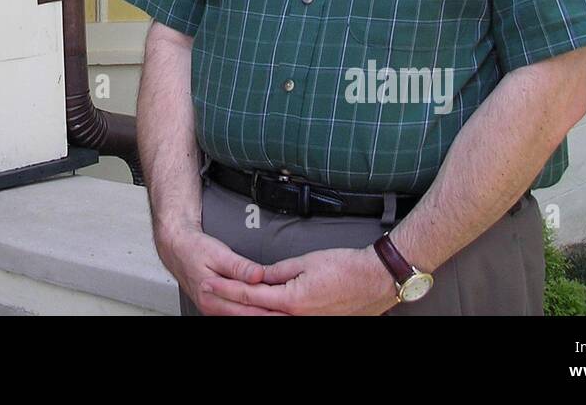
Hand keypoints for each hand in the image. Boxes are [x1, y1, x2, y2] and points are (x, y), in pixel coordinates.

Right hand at [155, 223, 286, 315]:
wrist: (177, 247)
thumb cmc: (195, 249)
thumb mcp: (218, 253)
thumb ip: (239, 266)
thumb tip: (258, 275)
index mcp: (212, 297)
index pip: (248, 310)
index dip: (270, 310)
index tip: (287, 309)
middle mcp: (212, 307)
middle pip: (247, 317)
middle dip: (269, 315)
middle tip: (290, 312)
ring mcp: (213, 308)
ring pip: (243, 316)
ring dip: (262, 314)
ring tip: (282, 311)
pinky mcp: (216, 305)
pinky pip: (237, 312)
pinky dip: (252, 311)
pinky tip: (265, 307)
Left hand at [203, 244, 399, 315]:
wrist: (375, 280)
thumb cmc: (345, 267)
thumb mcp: (305, 261)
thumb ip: (278, 271)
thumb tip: (259, 275)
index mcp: (292, 301)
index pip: (250, 295)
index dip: (227, 289)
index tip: (211, 283)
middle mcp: (297, 318)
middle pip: (256, 314)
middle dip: (231, 305)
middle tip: (211, 293)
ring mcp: (307, 323)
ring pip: (270, 319)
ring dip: (248, 312)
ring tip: (230, 302)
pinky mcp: (316, 322)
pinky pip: (285, 320)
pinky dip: (269, 315)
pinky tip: (261, 310)